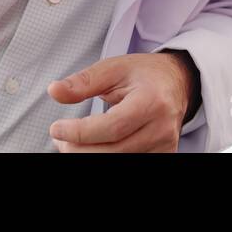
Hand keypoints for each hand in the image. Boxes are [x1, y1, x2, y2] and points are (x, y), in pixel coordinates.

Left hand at [47, 51, 200, 152]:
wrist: (177, 82)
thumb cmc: (144, 74)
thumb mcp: (114, 68)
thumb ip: (84, 81)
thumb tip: (54, 91)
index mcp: (152, 101)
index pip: (113, 126)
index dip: (80, 132)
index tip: (56, 128)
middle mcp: (162, 127)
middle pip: (113, 151)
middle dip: (78, 149)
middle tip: (60, 138)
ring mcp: (164, 146)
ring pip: (117, 161)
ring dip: (87, 155)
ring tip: (72, 142)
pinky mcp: (163, 156)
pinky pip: (127, 163)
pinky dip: (105, 156)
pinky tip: (92, 147)